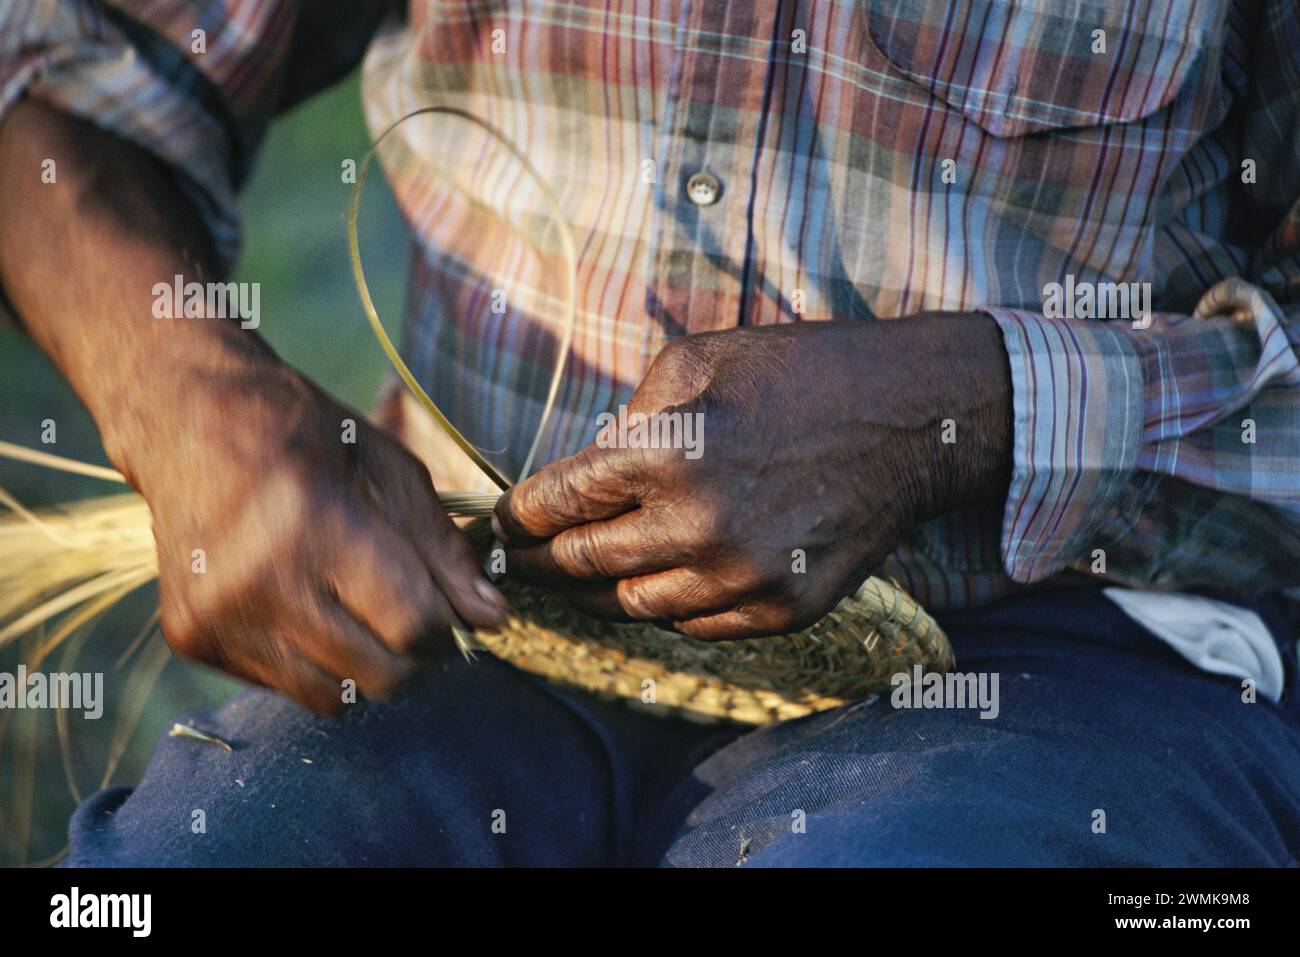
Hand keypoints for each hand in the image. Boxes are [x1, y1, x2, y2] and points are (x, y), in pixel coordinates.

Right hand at [120, 360, 510, 715]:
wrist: (188, 421)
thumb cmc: (308, 438)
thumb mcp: (393, 472)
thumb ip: (444, 552)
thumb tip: (493, 618)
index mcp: (315, 525)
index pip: (413, 627)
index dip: (449, 627)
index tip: (452, 608)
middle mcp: (259, 581)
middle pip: (382, 676)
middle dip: (417, 656)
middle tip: (416, 617)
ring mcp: (218, 618)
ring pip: (337, 699)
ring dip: (368, 667)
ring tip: (363, 612)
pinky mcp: (193, 641)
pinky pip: (287, 688)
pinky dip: (317, 662)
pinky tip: (309, 607)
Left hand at [494, 315, 1010, 639]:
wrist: (909, 418)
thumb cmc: (797, 373)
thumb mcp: (695, 362)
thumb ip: (627, 422)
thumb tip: (586, 473)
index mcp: (665, 455)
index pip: (557, 504)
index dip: (518, 517)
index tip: (503, 522)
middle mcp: (697, 528)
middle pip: (583, 565)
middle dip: (541, 561)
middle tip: (520, 561)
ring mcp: (743, 578)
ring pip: (633, 608)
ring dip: (595, 594)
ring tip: (575, 581)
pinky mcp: (783, 610)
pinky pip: (694, 627)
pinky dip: (664, 607)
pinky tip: (652, 586)